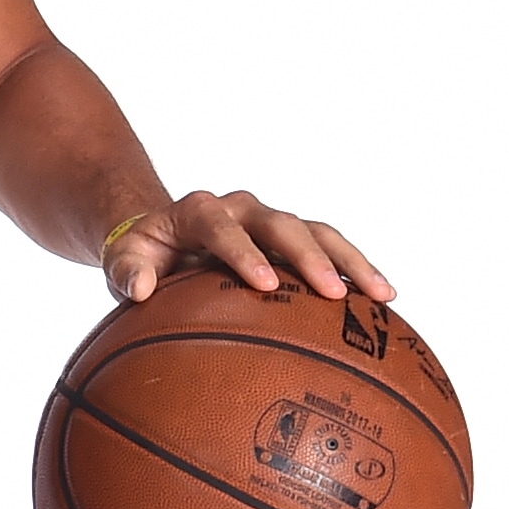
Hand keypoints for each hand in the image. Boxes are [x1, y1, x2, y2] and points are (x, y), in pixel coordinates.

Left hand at [103, 188, 387, 306]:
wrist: (164, 238)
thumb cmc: (144, 256)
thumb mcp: (126, 260)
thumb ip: (127, 271)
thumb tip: (140, 290)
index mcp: (198, 211)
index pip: (220, 224)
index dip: (243, 251)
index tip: (264, 283)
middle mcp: (242, 209)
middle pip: (281, 224)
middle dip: (308, 256)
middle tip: (331, 292)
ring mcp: (272, 223)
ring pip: (317, 232)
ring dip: (349, 261)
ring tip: (380, 293)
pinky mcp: (293, 240)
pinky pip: (329, 249)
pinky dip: (355, 269)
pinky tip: (383, 299)